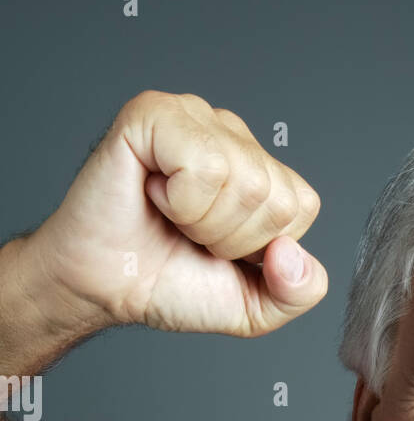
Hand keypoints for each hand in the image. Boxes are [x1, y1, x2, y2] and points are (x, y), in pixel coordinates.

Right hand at [25, 90, 327, 337]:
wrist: (105, 288)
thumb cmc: (169, 283)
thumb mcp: (254, 307)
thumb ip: (299, 293)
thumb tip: (293, 254)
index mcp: (259, 170)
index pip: (300, 206)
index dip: (258, 248)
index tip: (217, 248)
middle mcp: (231, 135)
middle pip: (275, 197)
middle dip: (230, 238)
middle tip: (189, 235)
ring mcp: (194, 117)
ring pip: (245, 182)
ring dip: (202, 222)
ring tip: (171, 216)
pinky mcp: (156, 113)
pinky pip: (204, 167)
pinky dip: (180, 201)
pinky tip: (154, 194)